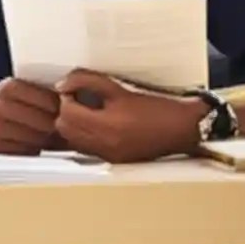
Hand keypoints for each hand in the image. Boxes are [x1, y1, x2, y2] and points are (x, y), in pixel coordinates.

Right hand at [0, 77, 59, 154]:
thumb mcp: (4, 92)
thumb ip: (33, 96)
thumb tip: (73, 107)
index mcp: (9, 87)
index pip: (53, 101)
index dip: (63, 111)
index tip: (66, 115)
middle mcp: (2, 106)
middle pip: (48, 123)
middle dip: (56, 129)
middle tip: (57, 131)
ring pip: (39, 141)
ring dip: (45, 142)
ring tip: (38, 138)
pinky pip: (25, 153)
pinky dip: (29, 151)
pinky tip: (22, 145)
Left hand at [54, 70, 207, 162]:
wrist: (182, 129)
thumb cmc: (154, 107)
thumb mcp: (119, 88)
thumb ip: (87, 81)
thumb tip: (62, 85)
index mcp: (107, 125)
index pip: (67, 112)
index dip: (67, 97)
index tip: (76, 89)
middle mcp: (103, 144)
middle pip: (64, 127)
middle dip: (67, 111)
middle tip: (80, 99)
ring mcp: (106, 156)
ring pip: (70, 140)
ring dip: (72, 124)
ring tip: (87, 112)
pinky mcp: (111, 161)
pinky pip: (83, 148)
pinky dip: (82, 135)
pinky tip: (96, 125)